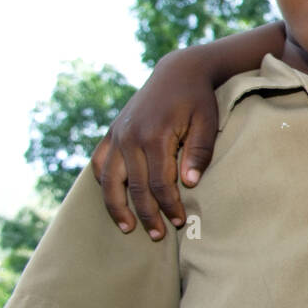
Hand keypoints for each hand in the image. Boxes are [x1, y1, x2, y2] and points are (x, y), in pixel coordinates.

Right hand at [90, 52, 219, 239]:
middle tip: (159, 235)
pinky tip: (112, 199)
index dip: (169, 205)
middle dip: (146, 214)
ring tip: (127, 228)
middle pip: (135, 186)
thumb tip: (189, 184)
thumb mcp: (207, 122)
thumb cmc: (197, 100)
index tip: (180, 221)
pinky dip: (103, 183)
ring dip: (117, 206)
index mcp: (155, 136)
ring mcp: (117, 134)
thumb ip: (199, 152)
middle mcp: (130, 137)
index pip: (160, 182)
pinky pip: (100, 163)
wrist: (178, 72)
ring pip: (109, 180)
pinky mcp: (112, 132)